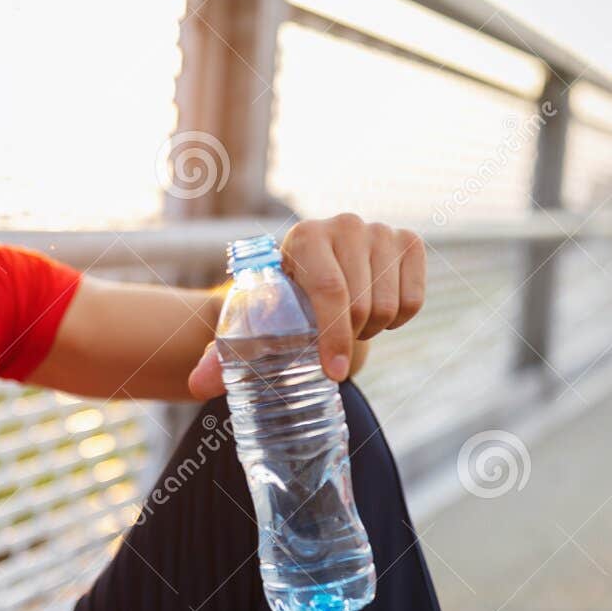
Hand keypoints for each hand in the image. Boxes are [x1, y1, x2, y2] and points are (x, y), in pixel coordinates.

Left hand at [188, 214, 425, 396]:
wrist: (310, 287)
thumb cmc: (278, 309)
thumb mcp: (249, 330)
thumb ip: (220, 358)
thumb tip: (198, 385)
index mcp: (304, 237)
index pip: (330, 291)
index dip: (333, 336)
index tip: (331, 372)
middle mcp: (344, 225)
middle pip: (362, 304)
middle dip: (348, 338)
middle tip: (327, 346)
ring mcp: (380, 230)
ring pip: (389, 305)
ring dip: (370, 329)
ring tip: (347, 326)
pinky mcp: (408, 242)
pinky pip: (413, 301)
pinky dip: (396, 320)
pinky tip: (373, 313)